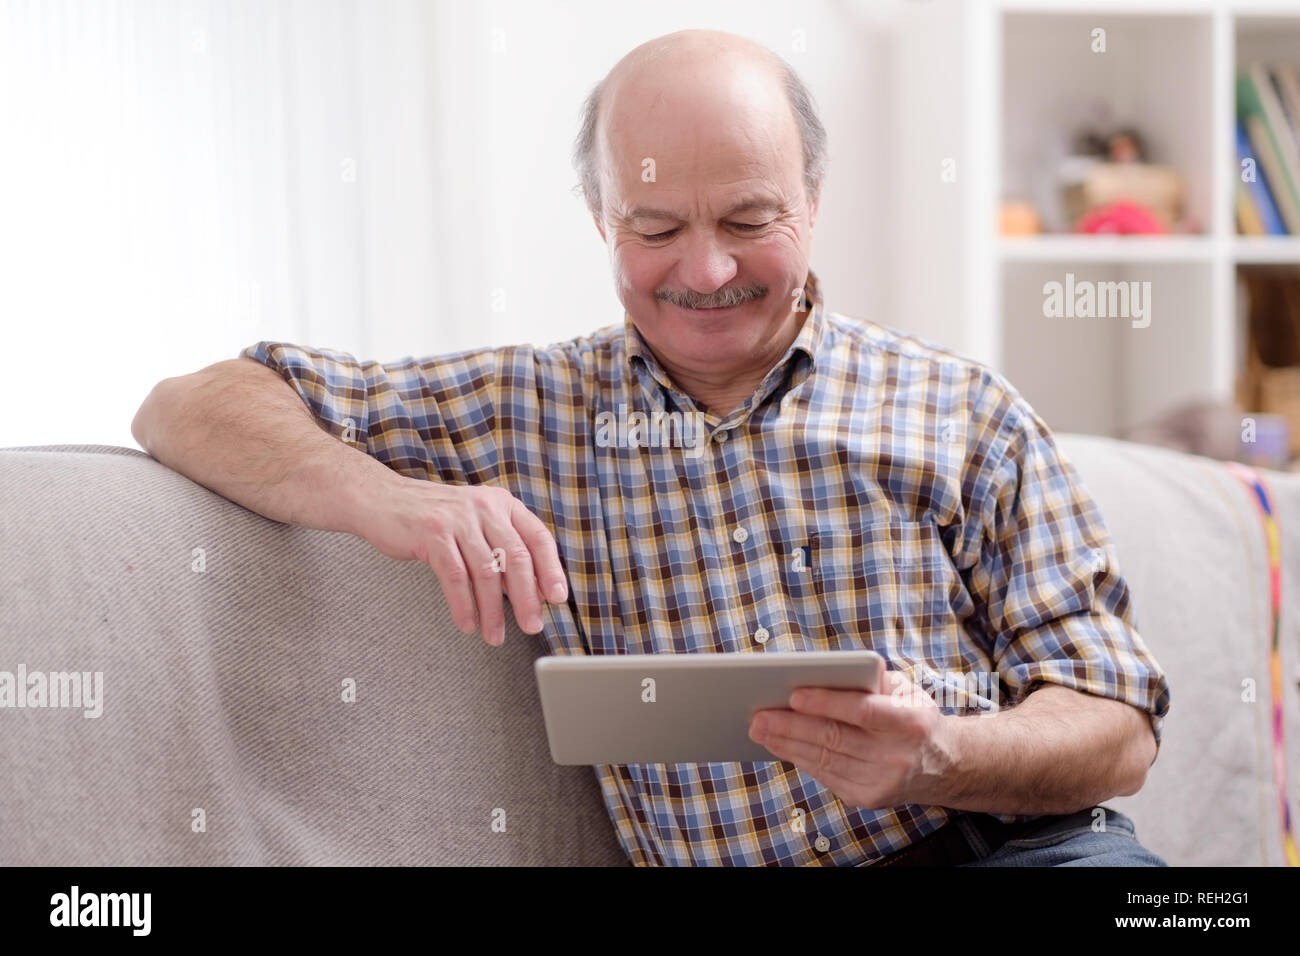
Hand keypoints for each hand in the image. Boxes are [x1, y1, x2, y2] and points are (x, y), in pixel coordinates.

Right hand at [359, 473, 568, 645]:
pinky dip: (463, 605)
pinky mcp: (432, 533)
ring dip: (493, 611)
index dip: (551, 570)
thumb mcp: (475, 523)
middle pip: (515, 558)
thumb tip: (531, 591)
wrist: (383, 499)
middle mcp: (484, 508)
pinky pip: (455, 577)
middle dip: (527, 598)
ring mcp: (458, 519)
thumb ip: (501, 549)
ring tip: (495, 635)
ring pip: (486, 572)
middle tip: (531, 625)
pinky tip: (468, 624)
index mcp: (502, 504)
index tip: (557, 598)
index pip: (538, 538)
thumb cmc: (432, 518)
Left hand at [747, 665, 953, 809]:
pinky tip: (781, 746)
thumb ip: (871, 680)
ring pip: (824, 760)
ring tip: (760, 730)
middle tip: (758, 716)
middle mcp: (896, 755)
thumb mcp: (906, 690)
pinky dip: (800, 759)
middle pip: (834, 738)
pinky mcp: (867, 797)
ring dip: (786, 745)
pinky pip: (826, 775)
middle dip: (791, 727)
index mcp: (909, 722)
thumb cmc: (914, 717)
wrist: (944, 765)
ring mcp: (881, 781)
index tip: (794, 694)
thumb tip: (825, 672)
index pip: (861, 711)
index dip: (826, 703)